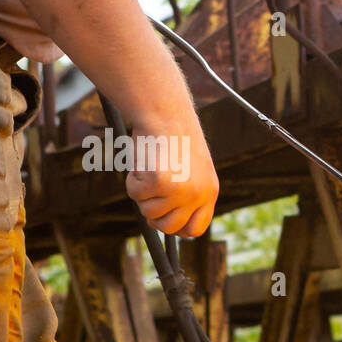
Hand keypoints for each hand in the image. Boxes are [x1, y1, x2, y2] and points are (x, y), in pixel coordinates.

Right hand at [123, 117, 218, 236]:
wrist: (166, 113)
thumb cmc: (173, 138)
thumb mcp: (190, 170)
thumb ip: (185, 195)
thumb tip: (165, 220)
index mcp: (209, 192)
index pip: (195, 229)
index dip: (175, 229)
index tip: (163, 219)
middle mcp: (198, 194)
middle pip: (168, 227)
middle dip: (153, 213)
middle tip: (149, 191)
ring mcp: (180, 190)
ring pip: (148, 211)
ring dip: (141, 192)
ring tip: (150, 167)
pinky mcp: (160, 182)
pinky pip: (135, 193)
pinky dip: (132, 178)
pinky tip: (143, 161)